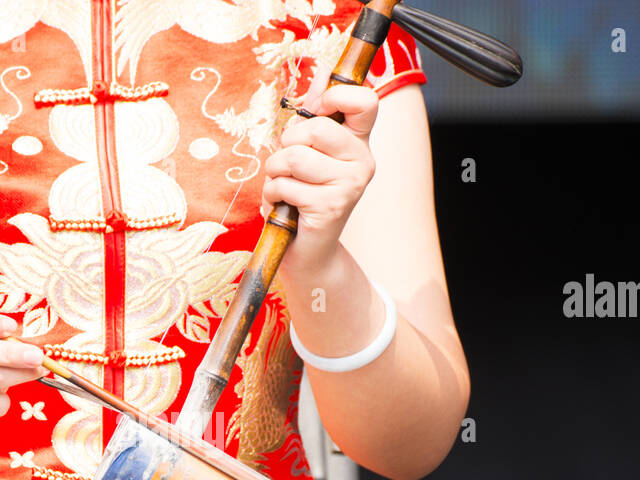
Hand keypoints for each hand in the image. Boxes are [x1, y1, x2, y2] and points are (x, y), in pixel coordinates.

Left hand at [260, 64, 378, 279]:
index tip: (318, 110)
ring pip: (295, 157)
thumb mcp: (308, 151)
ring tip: (282, 186)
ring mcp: (350, 185)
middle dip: (286, 144)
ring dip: (275, 172)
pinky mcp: (331, 207)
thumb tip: (321, 71)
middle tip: (287, 165)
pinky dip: (273, 195)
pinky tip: (284, 206)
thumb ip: (314, 114)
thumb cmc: (303, 195)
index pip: (366, 101)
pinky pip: (286, 185)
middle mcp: (362, 161)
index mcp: (359, 141)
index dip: (336, 96)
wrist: (307, 250)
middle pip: (314, 129)